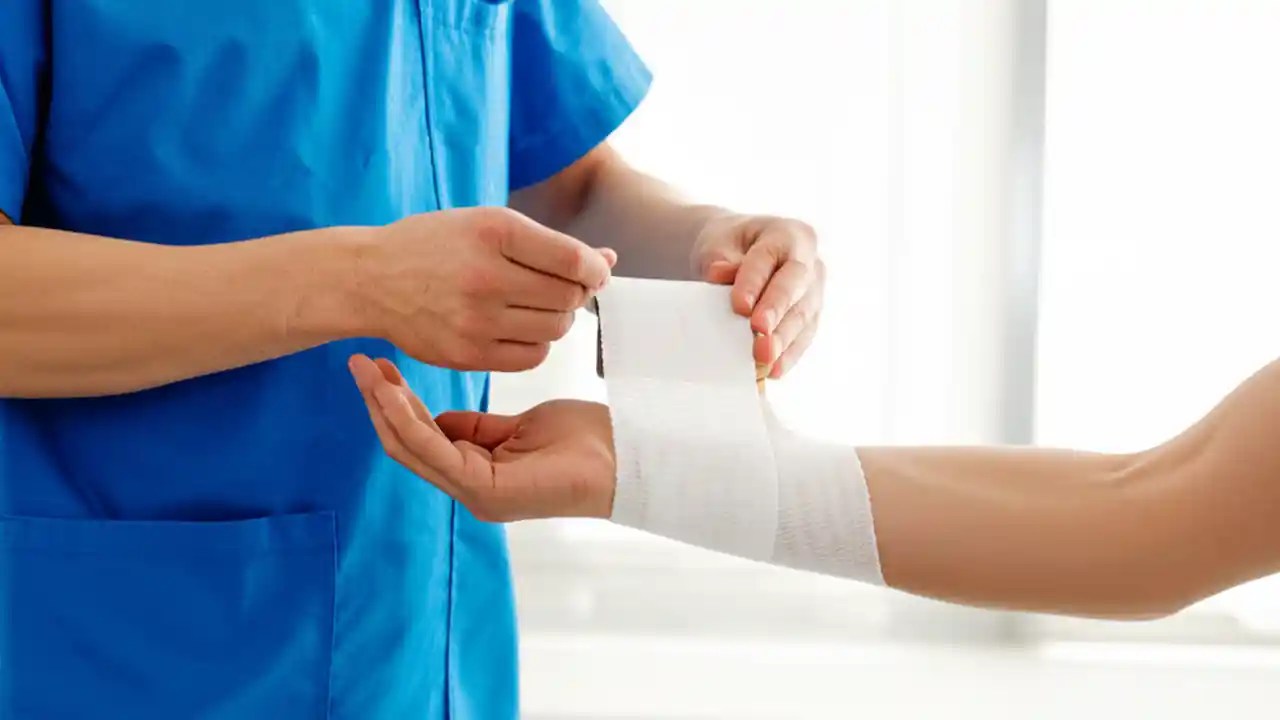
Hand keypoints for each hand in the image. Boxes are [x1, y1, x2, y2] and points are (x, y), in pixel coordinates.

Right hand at [348, 354, 616, 520]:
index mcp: (478, 477)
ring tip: (366, 371)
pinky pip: (437, 451)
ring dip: (385, 408)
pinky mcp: (487, 491)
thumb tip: (440, 419)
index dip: (396, 405)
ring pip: (414, 449)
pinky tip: (394, 392)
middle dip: (379, 403)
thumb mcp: (521, 426)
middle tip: (358, 363)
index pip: (422, 441)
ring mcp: (477, 495)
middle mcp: (471, 491)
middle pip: (408, 447)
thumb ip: (478, 429)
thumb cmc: (583, 442)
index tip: (379, 368)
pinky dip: (411, 420)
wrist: (624, 456)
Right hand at [354, 207, 616, 371]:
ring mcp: (475, 321)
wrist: (371, 279)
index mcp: (494, 232)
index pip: (574, 261)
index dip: (595, 270)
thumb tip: (609, 260)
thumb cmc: (435, 246)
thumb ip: (550, 243)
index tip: (594, 271)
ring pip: (555, 330)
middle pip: (568, 298)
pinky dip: (536, 344)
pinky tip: (519, 327)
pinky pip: (531, 358)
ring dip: (557, 319)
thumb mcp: (488, 224)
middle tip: (558, 286)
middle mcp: (485, 277)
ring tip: (535, 305)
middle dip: (575, 293)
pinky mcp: (467, 355)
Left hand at [691, 214, 824, 377]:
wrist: (739, 256)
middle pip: (795, 286)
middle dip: (776, 312)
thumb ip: (720, 259)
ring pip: (803, 315)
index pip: (771, 257)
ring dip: (783, 339)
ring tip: (764, 358)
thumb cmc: (730, 248)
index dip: (755, 281)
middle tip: (759, 333)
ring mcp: (815, 290)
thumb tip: (718, 274)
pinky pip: (804, 336)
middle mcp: (810, 261)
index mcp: (789, 233)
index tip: (739, 305)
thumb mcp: (718, 245)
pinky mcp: (812, 317)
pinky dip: (789, 354)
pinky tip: (775, 369)